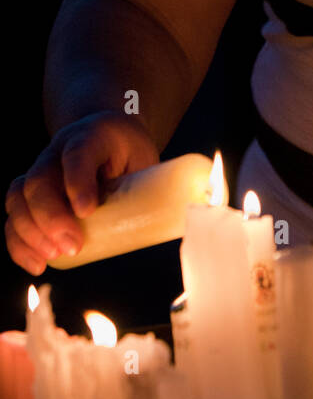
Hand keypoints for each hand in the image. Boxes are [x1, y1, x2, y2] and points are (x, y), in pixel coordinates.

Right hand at [4, 114, 158, 275]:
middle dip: (52, 217)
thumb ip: (166, 182)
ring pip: (19, 198)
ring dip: (30, 233)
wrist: (103, 134)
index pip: (78, 153)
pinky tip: (35, 264)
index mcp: (92, 136)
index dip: (78, 181)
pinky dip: (18, 243)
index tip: (88, 211)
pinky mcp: (30, 195)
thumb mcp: (147, 157)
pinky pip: (13, 217)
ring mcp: (40, 170)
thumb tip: (207, 207)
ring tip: (52, 258)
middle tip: (72, 245)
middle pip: (40, 180)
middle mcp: (58, 150)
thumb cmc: (128, 152)